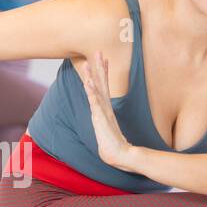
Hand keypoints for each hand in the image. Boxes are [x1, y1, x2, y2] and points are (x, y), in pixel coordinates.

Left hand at [79, 49, 132, 169]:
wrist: (117, 155)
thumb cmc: (111, 144)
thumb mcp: (105, 129)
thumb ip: (104, 122)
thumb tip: (102, 119)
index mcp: (106, 108)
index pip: (104, 86)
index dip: (103, 71)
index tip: (104, 58)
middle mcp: (105, 107)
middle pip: (102, 83)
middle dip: (100, 67)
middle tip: (99, 51)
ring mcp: (103, 111)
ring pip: (98, 90)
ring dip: (94, 75)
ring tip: (91, 61)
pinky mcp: (101, 118)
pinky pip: (95, 101)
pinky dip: (92, 91)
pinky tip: (89, 82)